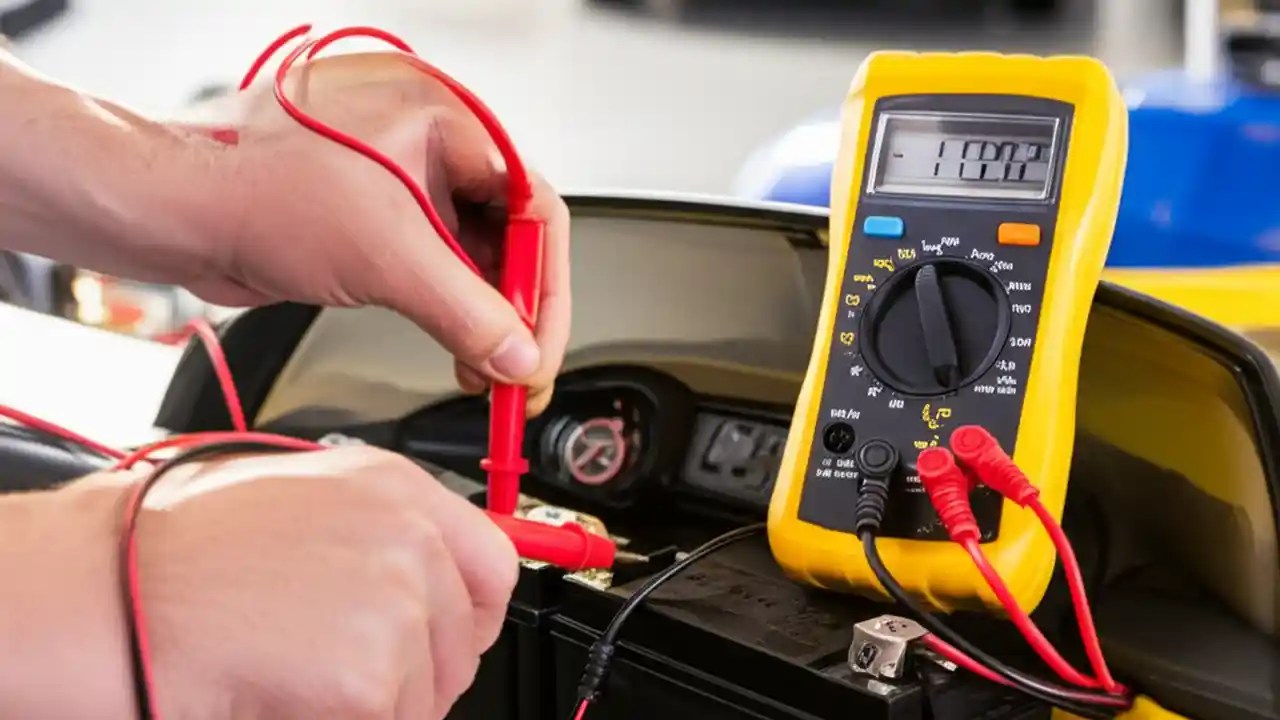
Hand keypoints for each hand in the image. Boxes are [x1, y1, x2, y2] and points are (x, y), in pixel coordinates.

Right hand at [136, 447, 517, 718]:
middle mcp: (408, 537)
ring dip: (379, 704)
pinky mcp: (370, 676)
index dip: (473, 611)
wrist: (107, 593)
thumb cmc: (174, 547)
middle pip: (466, 640)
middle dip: (420, 670)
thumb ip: (378, 534)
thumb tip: (426, 583)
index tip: (454, 634)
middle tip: (349, 672)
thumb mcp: (299, 500)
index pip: (493, 561)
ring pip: (431, 693)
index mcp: (394, 486)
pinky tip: (286, 694)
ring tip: (297, 674)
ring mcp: (395, 604)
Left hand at [180, 52, 570, 413]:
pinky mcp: (380, 223)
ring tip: (488, 374)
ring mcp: (406, 188)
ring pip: (477, 262)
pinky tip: (459, 353)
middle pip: (512, 240)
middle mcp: (434, 152)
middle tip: (520, 372)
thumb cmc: (257, 191)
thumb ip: (467, 314)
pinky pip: (438, 271)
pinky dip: (452, 315)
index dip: (545, 286)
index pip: (536, 210)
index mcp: (448, 126)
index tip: (539, 345)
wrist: (178, 213)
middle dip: (518, 313)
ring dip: (486, 323)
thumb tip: (517, 356)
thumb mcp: (387, 257)